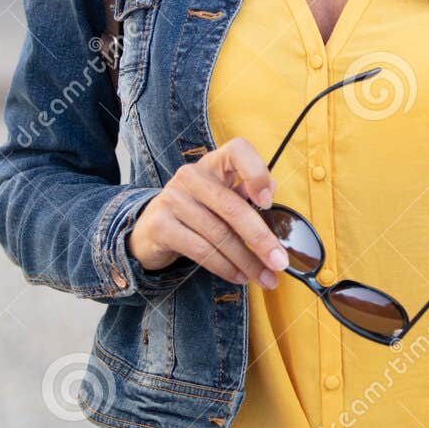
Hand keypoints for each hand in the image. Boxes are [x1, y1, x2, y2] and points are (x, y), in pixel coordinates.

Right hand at [127, 137, 289, 287]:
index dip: (257, 173)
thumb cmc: (198, 210)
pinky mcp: (161, 226)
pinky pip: (201, 251)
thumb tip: (272, 191)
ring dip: (246, 261)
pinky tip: (239, 276)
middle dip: (261, 239)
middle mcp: (191, 176)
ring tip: (264, 277)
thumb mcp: (222, 197)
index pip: (238, 150)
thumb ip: (246, 193)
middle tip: (279, 262)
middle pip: (232, 207)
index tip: (269, 201)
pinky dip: (225, 267)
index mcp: (213, 163)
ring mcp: (173, 199)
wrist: (149, 229)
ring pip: (219, 235)